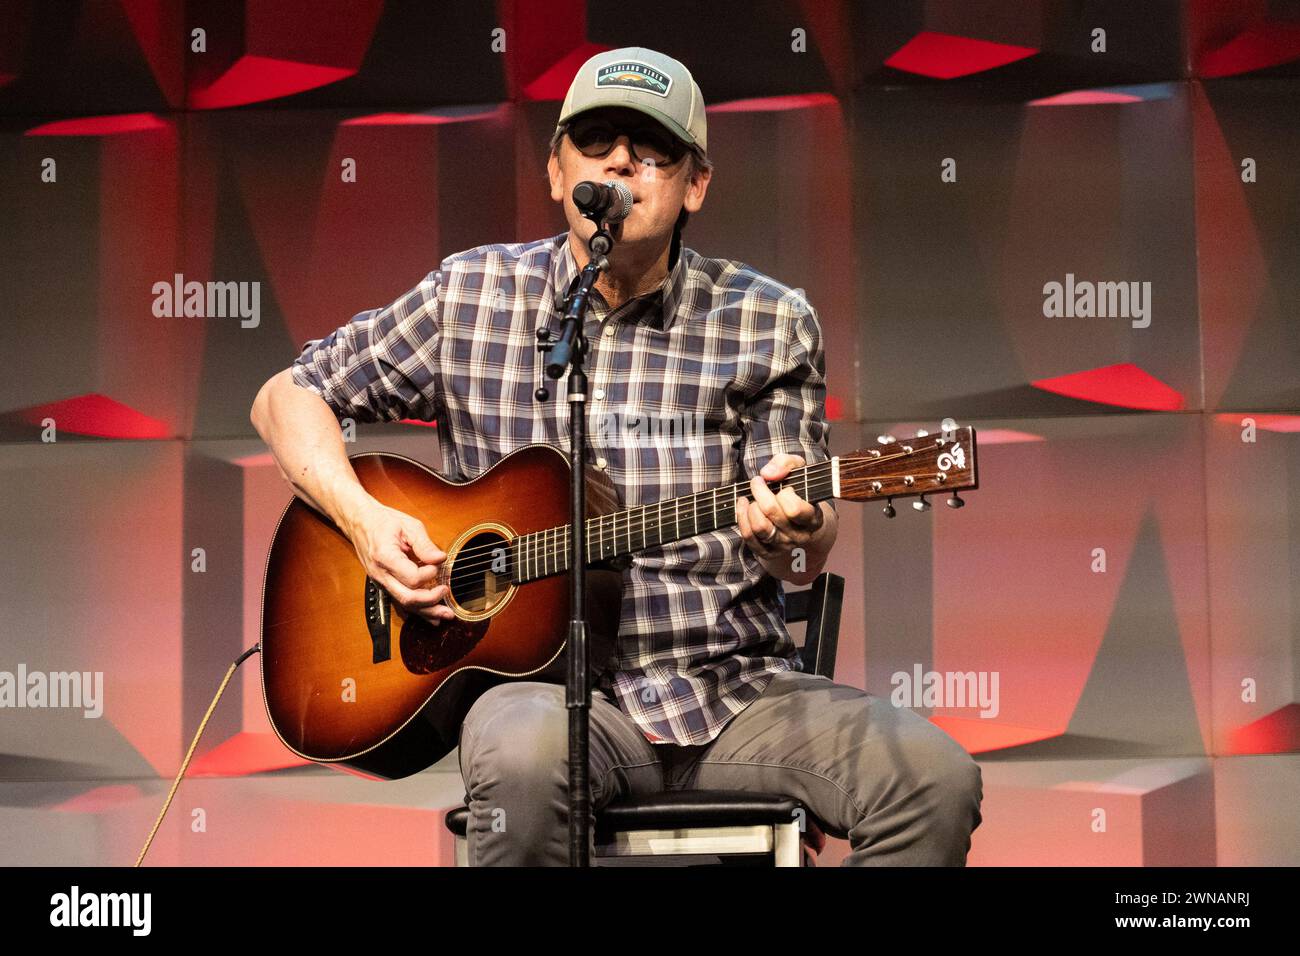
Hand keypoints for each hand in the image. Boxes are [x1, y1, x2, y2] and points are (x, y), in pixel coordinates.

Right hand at [341, 498, 455, 624]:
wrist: (359, 522)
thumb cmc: (382, 521)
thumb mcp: (408, 526)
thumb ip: (424, 544)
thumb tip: (440, 559)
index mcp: (385, 557)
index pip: (412, 578)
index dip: (430, 574)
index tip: (439, 563)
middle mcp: (381, 574)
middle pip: (407, 598)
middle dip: (431, 601)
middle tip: (447, 592)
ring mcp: (381, 581)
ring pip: (404, 604)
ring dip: (426, 611)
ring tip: (446, 614)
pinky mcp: (384, 584)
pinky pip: (401, 600)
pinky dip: (418, 609)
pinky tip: (431, 614)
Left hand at [735, 454, 824, 555]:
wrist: (801, 519)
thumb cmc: (799, 491)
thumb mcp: (798, 470)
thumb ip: (786, 464)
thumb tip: (768, 474)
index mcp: (813, 519)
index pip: (794, 509)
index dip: (783, 493)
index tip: (780, 483)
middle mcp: (799, 536)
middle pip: (772, 514)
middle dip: (760, 492)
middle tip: (757, 482)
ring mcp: (783, 546)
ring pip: (760, 528)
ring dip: (751, 507)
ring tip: (751, 497)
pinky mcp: (767, 552)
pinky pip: (749, 537)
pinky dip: (742, 518)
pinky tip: (743, 505)